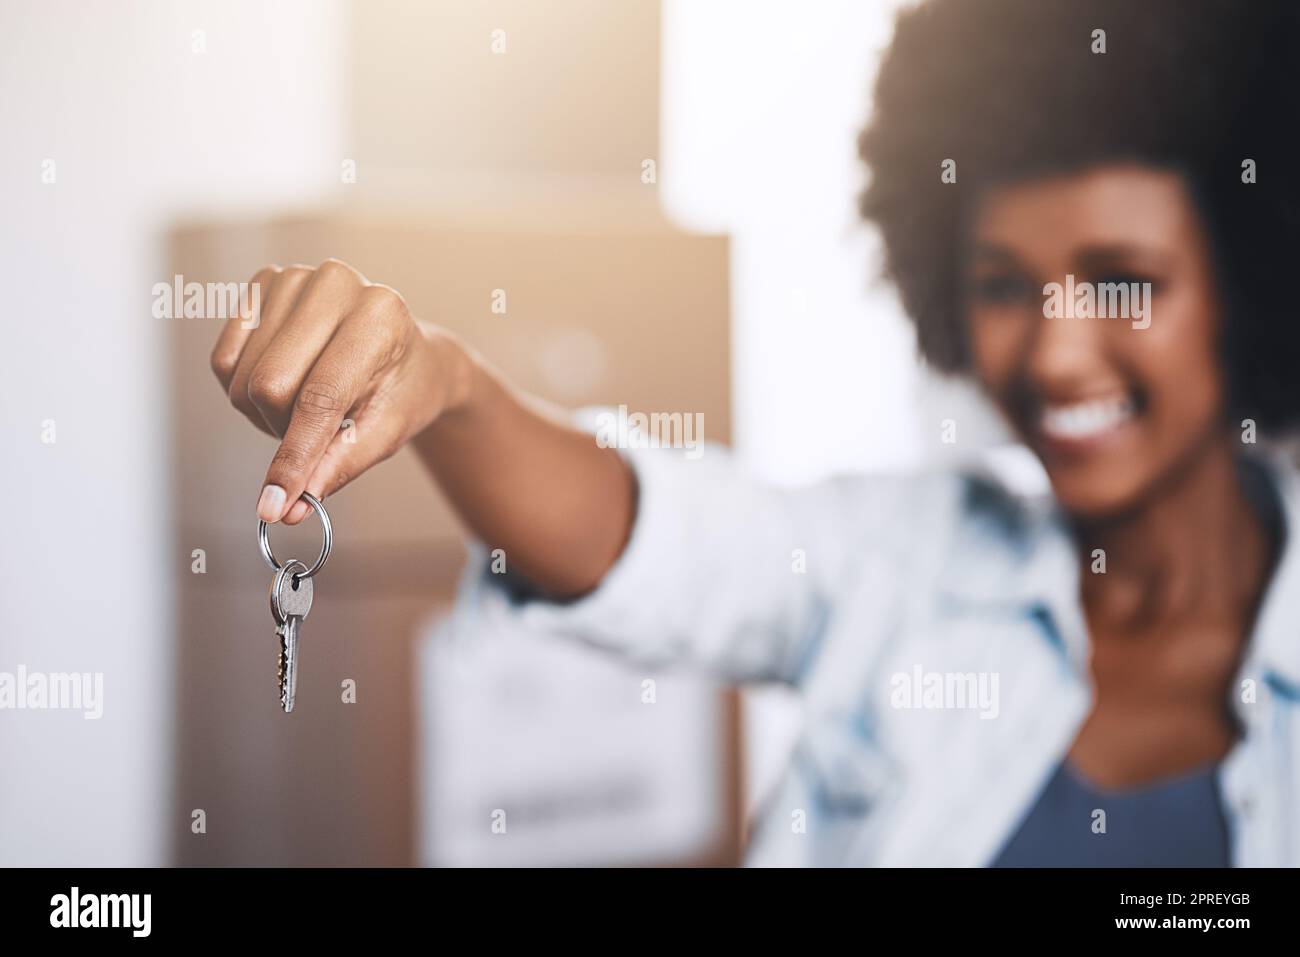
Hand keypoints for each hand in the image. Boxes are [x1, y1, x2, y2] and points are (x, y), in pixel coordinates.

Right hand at [210, 259, 466, 523]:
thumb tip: (286, 509)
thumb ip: (336, 469)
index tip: (273, 505)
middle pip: (269, 385)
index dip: (294, 455)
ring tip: (308, 406)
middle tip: (316, 434)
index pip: (320, 396)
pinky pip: (224, 359)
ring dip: (266, 412)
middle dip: (284, 429)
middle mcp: (337, 283)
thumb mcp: (384, 435)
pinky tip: (284, 382)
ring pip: (242, 376)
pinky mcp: (264, 284)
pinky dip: (245, 388)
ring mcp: (296, 277)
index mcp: (381, 316)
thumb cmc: (400, 394)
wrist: (407, 354)